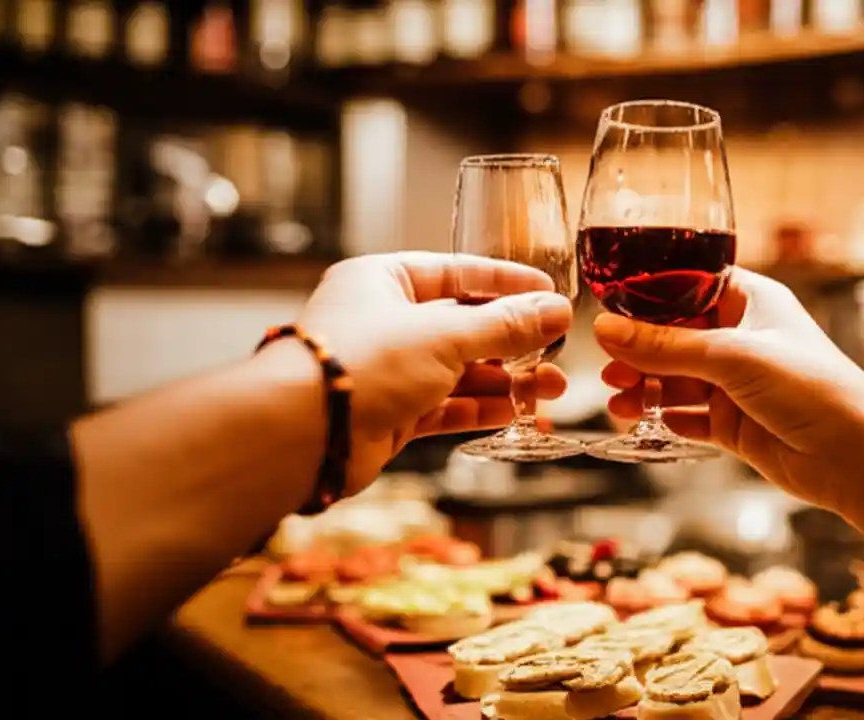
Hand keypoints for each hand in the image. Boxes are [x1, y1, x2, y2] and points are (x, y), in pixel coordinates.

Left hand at [274, 252, 572, 491]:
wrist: (304, 436)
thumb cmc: (361, 364)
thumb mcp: (445, 336)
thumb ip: (505, 326)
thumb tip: (556, 312)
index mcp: (383, 282)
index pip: (457, 273)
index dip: (506, 282)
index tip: (548, 292)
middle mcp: (384, 322)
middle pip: (463, 325)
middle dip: (515, 342)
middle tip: (559, 352)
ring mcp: (388, 371)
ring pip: (460, 370)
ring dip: (507, 380)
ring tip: (554, 389)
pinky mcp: (391, 415)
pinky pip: (447, 407)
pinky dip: (483, 410)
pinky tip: (520, 412)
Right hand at [596, 269, 863, 510]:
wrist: (855, 457)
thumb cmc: (812, 388)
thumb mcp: (732, 357)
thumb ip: (665, 347)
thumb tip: (606, 330)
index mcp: (751, 302)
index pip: (689, 287)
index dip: (649, 298)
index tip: (610, 310)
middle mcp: (743, 338)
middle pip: (675, 337)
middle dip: (639, 352)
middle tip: (608, 368)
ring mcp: (738, 384)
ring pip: (676, 380)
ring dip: (645, 388)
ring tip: (618, 400)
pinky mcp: (736, 424)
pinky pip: (688, 416)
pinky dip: (663, 417)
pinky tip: (640, 420)